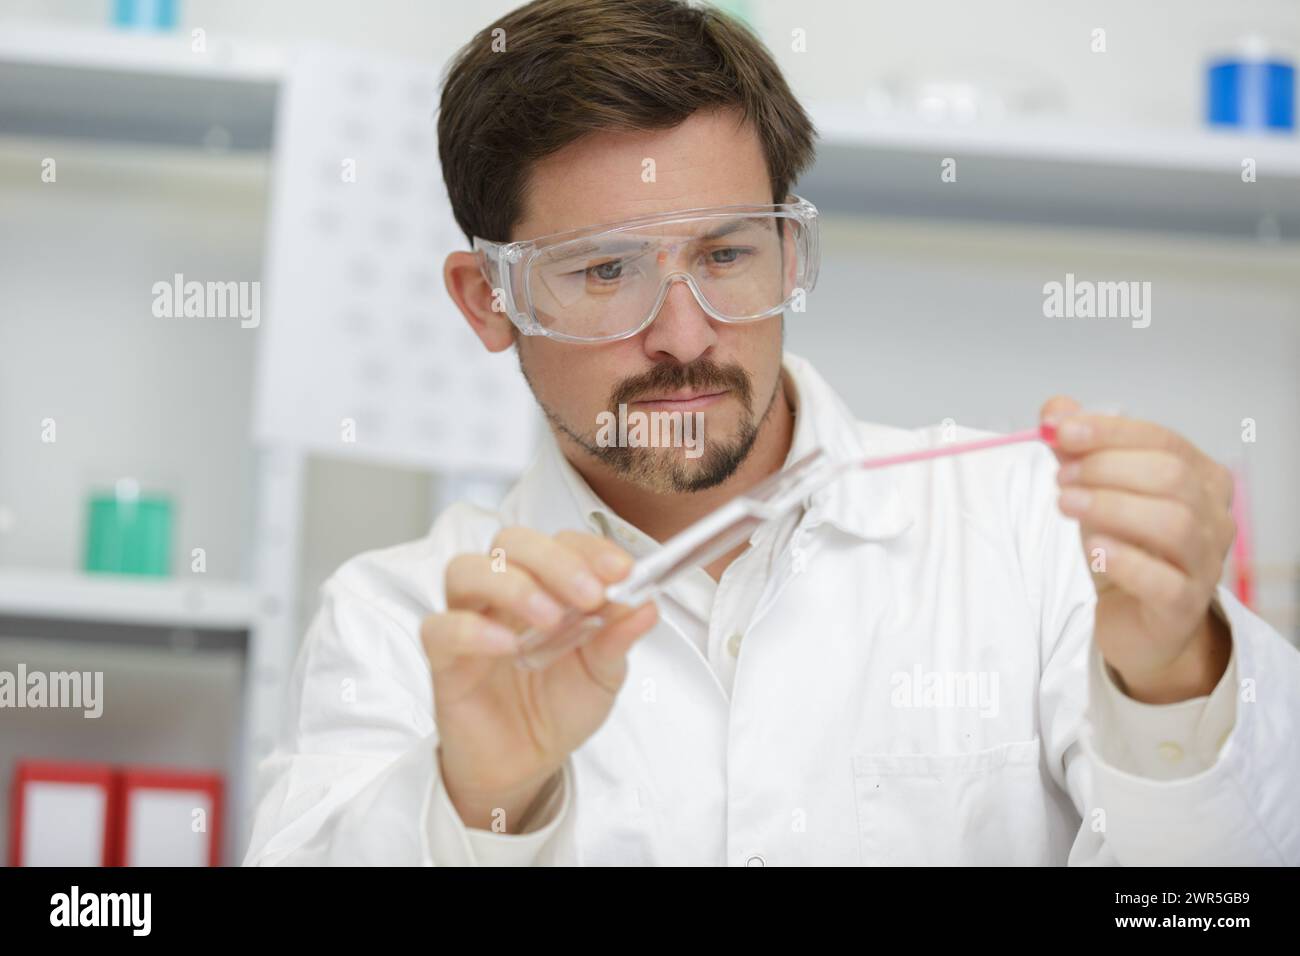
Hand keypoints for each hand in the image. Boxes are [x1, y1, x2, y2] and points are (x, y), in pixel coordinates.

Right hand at [421, 527, 657, 831]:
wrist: (527, 765)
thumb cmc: (560, 706)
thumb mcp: (603, 673)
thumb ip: (619, 636)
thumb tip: (648, 603)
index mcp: (546, 584)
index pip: (560, 542)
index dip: (591, 549)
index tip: (622, 571)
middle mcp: (503, 592)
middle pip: (511, 543)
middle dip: (554, 560)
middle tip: (589, 594)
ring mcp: (469, 620)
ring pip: (465, 570)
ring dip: (513, 585)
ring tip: (551, 618)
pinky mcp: (444, 660)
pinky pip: (441, 629)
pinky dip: (473, 630)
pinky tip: (508, 646)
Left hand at [1042, 397, 1233, 703]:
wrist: (1136, 619)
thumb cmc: (1124, 547)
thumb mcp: (1098, 492)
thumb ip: (1078, 450)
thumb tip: (1054, 409)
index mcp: (1200, 478)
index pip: (1163, 441)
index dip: (1110, 432)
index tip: (1060, 431)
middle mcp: (1213, 517)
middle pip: (1171, 476)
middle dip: (1108, 468)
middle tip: (1060, 478)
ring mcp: (1205, 563)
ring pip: (1173, 523)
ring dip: (1112, 507)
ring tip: (1066, 505)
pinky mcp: (1184, 606)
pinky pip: (1164, 580)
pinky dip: (1126, 560)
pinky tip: (1095, 549)